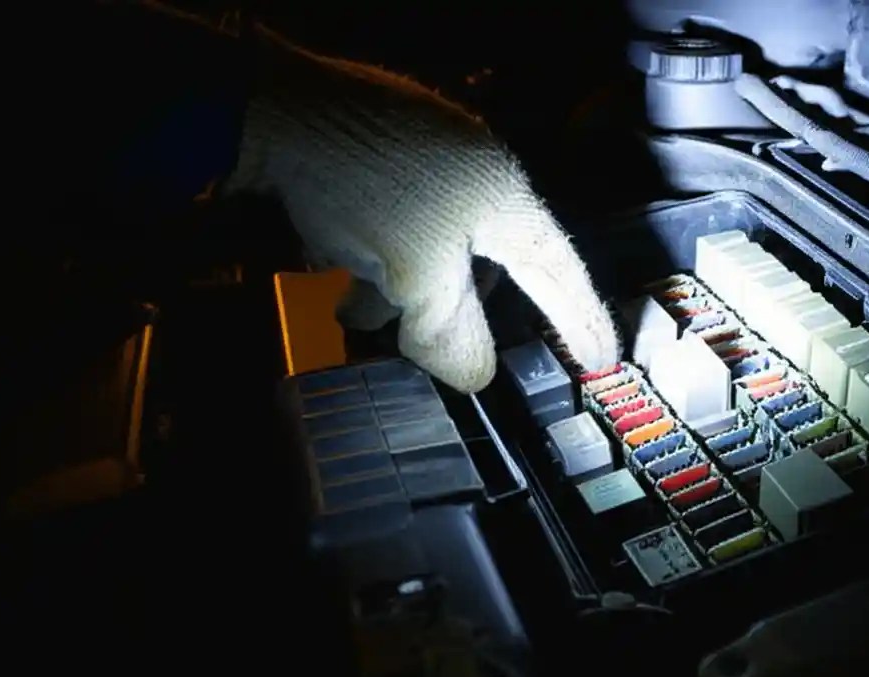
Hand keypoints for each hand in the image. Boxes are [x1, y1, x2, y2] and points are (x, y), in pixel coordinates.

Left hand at [226, 28, 618, 391]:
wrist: (265, 109)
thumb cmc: (359, 185)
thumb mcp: (414, 276)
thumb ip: (452, 332)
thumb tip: (474, 375)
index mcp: (502, 197)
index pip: (558, 269)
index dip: (581, 320)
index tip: (603, 360)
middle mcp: (475, 175)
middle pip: (487, 267)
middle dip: (454, 311)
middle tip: (439, 345)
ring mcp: (426, 164)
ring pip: (433, 251)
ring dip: (400, 291)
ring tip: (361, 311)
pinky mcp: (380, 160)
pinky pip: (397, 227)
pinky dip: (376, 261)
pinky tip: (342, 275)